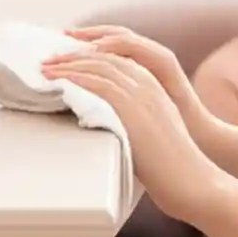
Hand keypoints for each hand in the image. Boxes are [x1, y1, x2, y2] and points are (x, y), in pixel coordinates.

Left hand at [41, 51, 224, 220]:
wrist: (191, 181)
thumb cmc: (172, 169)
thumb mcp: (154, 134)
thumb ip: (134, 122)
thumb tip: (107, 126)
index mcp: (155, 88)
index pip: (118, 59)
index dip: (90, 55)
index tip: (68, 58)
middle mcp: (148, 85)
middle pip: (105, 57)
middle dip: (74, 55)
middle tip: (49, 59)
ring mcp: (141, 94)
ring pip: (98, 66)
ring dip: (67, 64)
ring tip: (46, 67)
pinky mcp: (132, 108)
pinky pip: (97, 83)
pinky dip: (74, 77)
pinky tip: (57, 79)